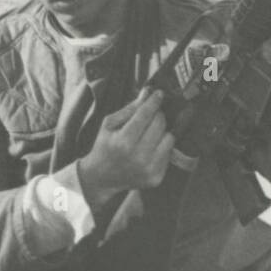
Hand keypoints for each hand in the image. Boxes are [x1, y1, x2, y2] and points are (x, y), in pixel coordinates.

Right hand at [77, 88, 175, 211]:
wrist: (101, 178)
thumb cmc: (105, 146)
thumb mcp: (109, 124)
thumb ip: (129, 108)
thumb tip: (148, 93)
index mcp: (123, 141)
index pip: (145, 115)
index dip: (154, 101)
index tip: (159, 93)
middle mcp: (138, 156)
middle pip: (160, 124)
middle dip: (158, 115)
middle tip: (152, 113)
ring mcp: (149, 169)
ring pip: (169, 138)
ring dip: (162, 131)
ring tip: (150, 133)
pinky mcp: (156, 177)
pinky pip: (168, 154)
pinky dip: (161, 147)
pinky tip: (150, 148)